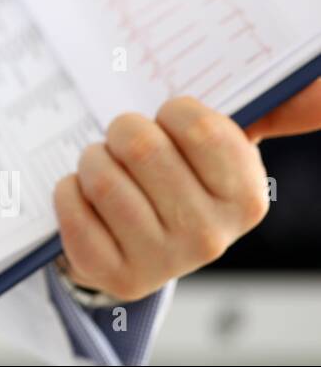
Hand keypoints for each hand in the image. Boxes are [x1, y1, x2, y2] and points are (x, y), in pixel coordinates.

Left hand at [54, 84, 320, 301]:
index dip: (169, 112)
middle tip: (128, 145)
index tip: (171, 126)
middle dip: (123, 131)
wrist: (142, 245)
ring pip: (100, 173)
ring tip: (106, 169)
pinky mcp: (113, 275)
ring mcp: (161, 261)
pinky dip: (69, 189)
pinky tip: (88, 198)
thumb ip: (273, 112)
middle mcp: (210, 236)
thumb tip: (313, 91)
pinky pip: (70, 202)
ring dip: (93, 159)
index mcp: (245, 198)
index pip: (193, 123)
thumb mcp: (224, 145)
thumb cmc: (183, 178)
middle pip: (139, 144)